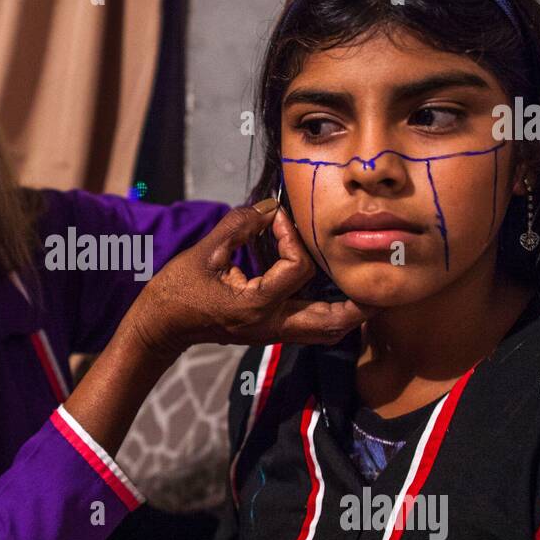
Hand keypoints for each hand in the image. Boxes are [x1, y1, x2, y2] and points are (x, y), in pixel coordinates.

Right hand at [125, 199, 371, 358]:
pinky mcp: (268, 333)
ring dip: (348, 313)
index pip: (297, 265)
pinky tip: (334, 298)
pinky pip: (310, 330)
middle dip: (358, 302)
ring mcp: (271, 333)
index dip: (289, 234)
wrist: (160, 328)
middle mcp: (271, 324)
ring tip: (365, 294)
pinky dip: (328, 316)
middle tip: (379, 282)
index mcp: (256, 304)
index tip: (272, 217)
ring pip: (325, 331)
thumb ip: (238, 226)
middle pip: (332, 320)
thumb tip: (268, 206)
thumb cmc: (177, 292)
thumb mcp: (204, 253)